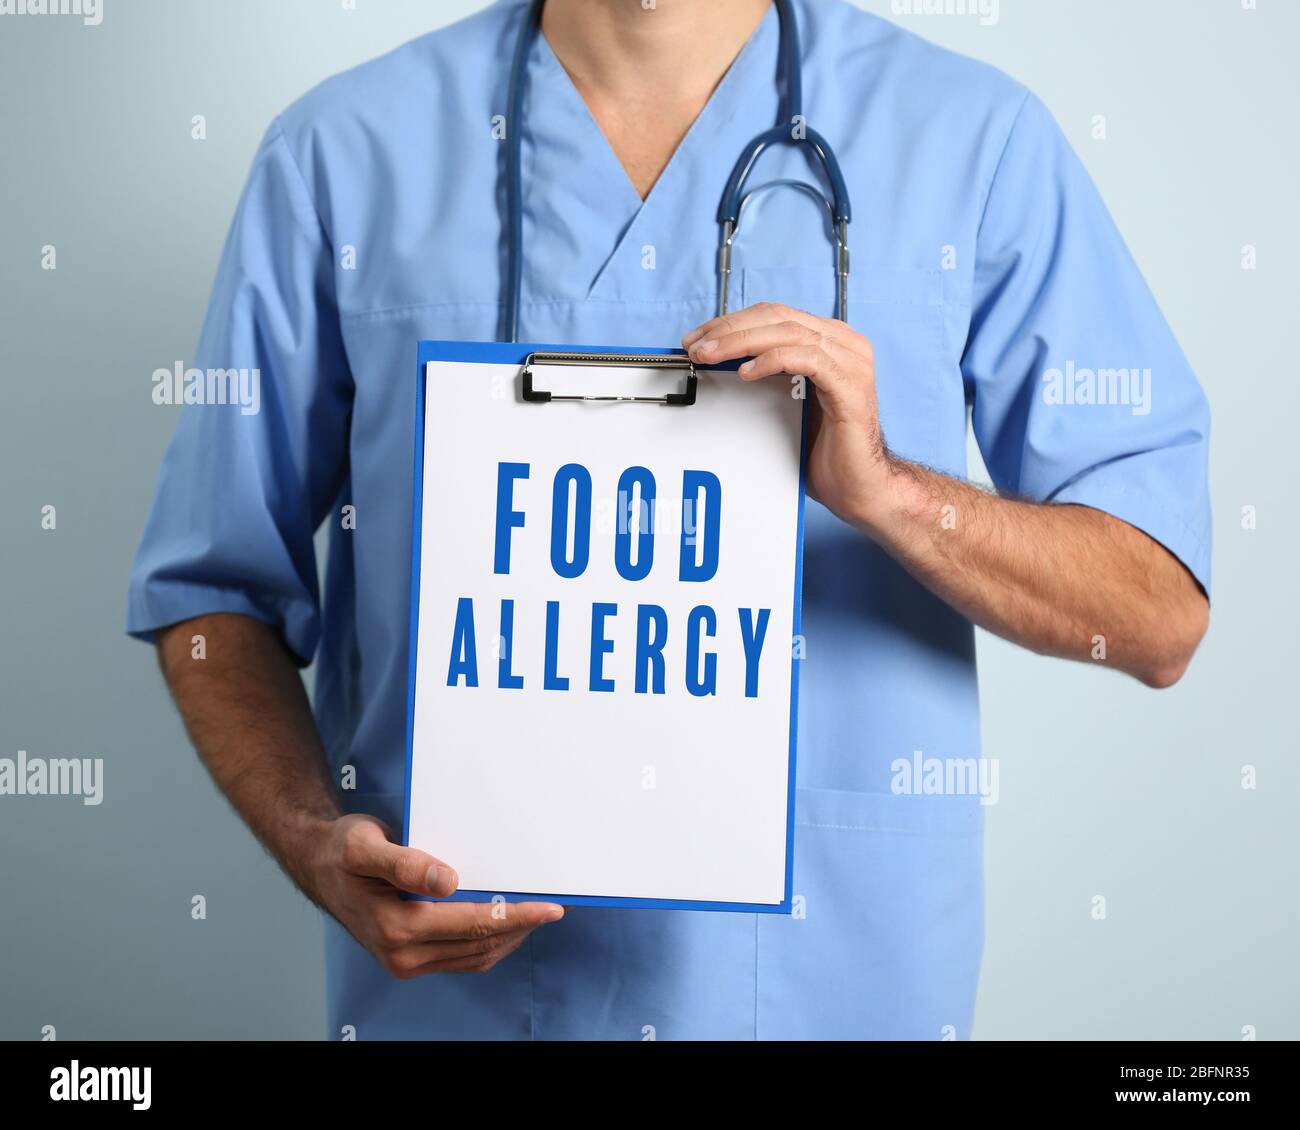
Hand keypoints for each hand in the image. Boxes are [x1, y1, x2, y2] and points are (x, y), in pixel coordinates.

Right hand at [304, 814, 563, 977]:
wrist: (319, 866)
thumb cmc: (343, 850)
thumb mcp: (364, 845)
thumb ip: (404, 863)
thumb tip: (447, 880)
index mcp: (395, 926)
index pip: (472, 923)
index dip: (515, 914)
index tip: (549, 907)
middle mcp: (402, 953)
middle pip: (480, 943)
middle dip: (521, 926)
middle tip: (556, 907)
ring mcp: (406, 961)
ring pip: (475, 956)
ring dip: (509, 937)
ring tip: (538, 915)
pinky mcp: (411, 959)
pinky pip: (463, 957)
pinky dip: (490, 942)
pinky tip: (507, 923)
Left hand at [683, 303, 898, 532]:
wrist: (859, 486)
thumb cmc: (824, 449)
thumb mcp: (788, 403)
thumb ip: (767, 376)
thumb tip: (717, 361)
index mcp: (830, 341)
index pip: (774, 315)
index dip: (731, 322)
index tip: (697, 338)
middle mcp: (845, 345)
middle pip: (778, 317)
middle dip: (729, 329)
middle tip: (695, 347)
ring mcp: (851, 363)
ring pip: (788, 332)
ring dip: (742, 342)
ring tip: (710, 356)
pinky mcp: (851, 386)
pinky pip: (808, 359)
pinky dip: (773, 360)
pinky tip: (747, 371)